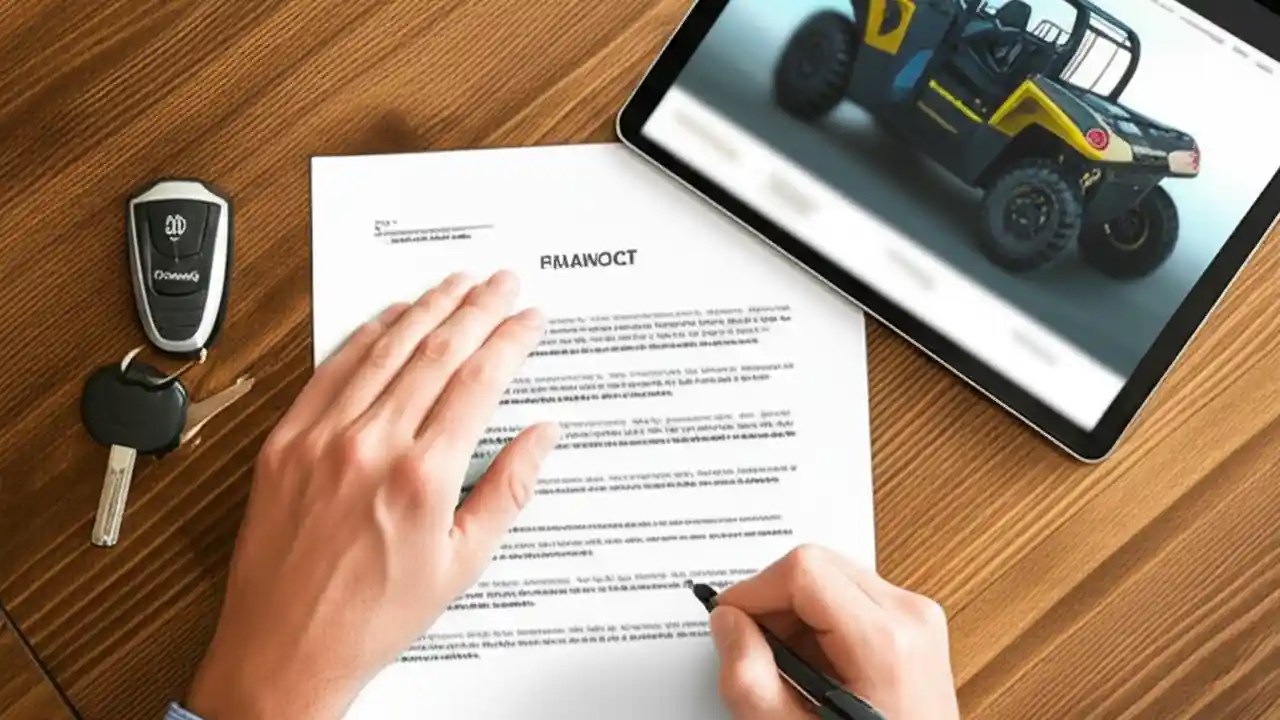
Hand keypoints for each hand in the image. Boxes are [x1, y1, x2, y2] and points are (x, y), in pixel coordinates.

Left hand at [186, 271, 557, 719]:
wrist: (285, 649)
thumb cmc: (370, 617)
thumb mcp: (462, 563)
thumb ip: (507, 490)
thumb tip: (541, 437)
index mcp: (422, 476)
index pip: (480, 380)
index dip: (511, 338)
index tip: (529, 318)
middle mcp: (370, 445)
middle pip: (436, 349)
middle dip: (477, 306)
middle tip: (502, 282)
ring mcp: (321, 437)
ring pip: (384, 347)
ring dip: (426, 306)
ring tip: (455, 283)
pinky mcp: (284, 441)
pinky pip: (330, 369)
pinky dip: (364, 334)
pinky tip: (388, 317)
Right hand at [710, 545, 958, 719]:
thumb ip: (748, 678)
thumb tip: (727, 621)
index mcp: (885, 640)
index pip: (804, 570)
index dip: (754, 591)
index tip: (731, 621)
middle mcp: (908, 614)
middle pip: (817, 565)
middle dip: (773, 602)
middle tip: (758, 651)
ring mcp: (915, 615)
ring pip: (830, 574)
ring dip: (794, 612)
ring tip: (790, 666)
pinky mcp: (912, 621)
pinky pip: (849, 593)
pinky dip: (818, 620)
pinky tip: (815, 663)